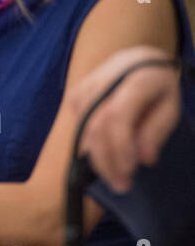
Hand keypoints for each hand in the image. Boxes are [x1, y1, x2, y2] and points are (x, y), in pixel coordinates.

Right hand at [69, 45, 181, 192]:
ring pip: (84, 130)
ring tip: (114, 178)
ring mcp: (85, 87)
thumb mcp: (170, 106)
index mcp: (134, 80)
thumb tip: (143, 159)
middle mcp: (103, 81)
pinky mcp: (75, 95)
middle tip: (120, 186)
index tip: (129, 171)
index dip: (120, 146)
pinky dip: (91, 147)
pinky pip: (79, 128)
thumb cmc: (158, 88)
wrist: (135, 59)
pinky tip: (106, 158)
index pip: (117, 115)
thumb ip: (157, 131)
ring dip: (98, 159)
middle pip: (96, 126)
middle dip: (107, 160)